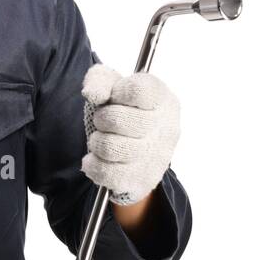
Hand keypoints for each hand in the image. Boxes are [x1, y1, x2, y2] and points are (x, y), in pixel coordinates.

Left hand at [80, 64, 180, 205]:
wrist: (138, 148)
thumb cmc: (125, 110)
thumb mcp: (114, 86)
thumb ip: (101, 80)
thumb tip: (93, 93)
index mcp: (162, 99)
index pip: (138, 90)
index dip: (117, 92)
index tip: (113, 96)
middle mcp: (166, 128)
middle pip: (116, 120)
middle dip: (101, 119)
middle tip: (104, 121)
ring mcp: (157, 156)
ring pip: (109, 148)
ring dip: (96, 142)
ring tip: (101, 140)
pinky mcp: (143, 180)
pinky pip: (107, 174)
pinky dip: (93, 165)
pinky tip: (96, 159)